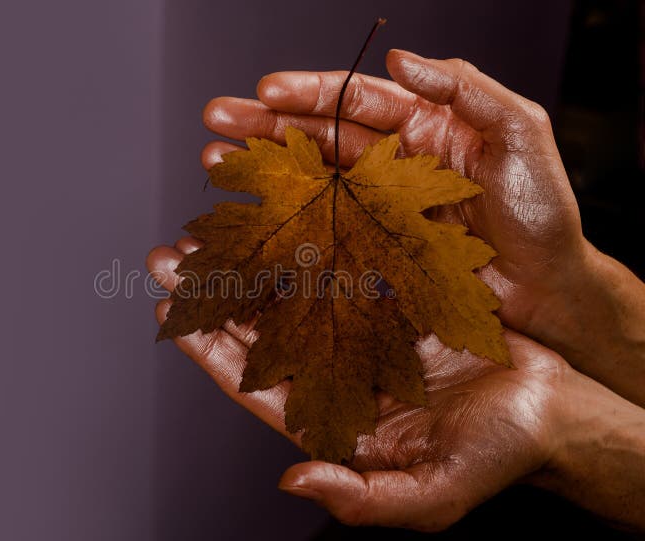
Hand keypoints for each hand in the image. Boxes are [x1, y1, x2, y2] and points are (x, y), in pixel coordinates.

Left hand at [148, 239, 644, 530]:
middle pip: (262, 330)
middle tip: (171, 254)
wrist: (556, 409)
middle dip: (214, 293)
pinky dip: (317, 240)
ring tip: (217, 223)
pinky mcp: (396, 297)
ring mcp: (365, 331)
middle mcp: (338, 372)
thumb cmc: (496, 457)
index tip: (168, 309)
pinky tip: (292, 212)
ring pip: (296, 291)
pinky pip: (346, 263)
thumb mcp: (431, 493)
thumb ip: (363, 498)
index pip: (253, 384)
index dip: (208, 349)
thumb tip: (294, 479)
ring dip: (256, 259)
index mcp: (333, 419)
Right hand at [200, 49, 644, 406]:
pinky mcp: (373, 253)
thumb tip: (401, 60)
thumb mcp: (519, 134)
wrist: (547, 292)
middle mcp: (392, 164)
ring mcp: (378, 210)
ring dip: (263, 171)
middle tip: (215, 121)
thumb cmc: (541, 214)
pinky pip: (322, 231)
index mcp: (422, 129)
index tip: (264, 91)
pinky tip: (252, 218)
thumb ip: (466, 87)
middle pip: (319, 137)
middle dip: (266, 127)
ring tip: (215, 163)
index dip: (309, 93)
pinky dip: (285, 223)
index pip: (356, 100)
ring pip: (311, 181)